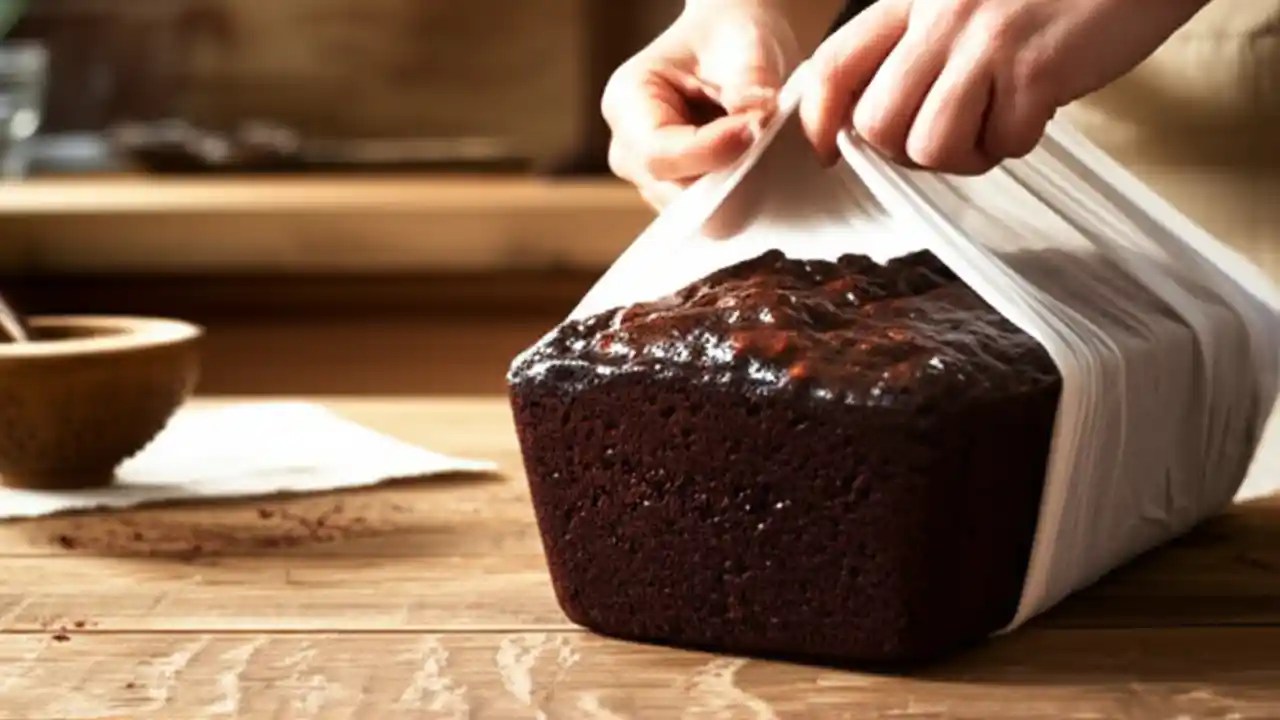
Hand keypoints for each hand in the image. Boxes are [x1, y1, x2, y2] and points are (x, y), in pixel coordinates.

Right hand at [602, 0, 798, 208]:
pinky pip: (712, 214)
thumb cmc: (729, 38)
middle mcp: (629, 148)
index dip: (709, 152)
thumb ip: (749, 80)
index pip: (659, 152)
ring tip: (760, 142)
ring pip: (696, 211)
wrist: (735, 47)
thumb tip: (754, 117)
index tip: (755, 129)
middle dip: (727, 173)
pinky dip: (741, 192)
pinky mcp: (680, 195)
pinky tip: (757, 160)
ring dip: (736, 184)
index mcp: (627, 102)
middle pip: (674, 193)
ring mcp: (652, 178)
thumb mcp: (744, 43)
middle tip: (767, 137)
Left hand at [800, 0, 1209, 173]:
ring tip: (997, 123)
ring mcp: (986, 43)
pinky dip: (1020, 140)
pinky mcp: (1035, 70)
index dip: (820, 119)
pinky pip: (1002, 143)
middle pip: (877, 122)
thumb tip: (883, 117)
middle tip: (950, 135)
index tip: (830, 151)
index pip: (837, 64)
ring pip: (929, 145)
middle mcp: (940, 17)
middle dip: (907, 150)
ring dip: (964, 154)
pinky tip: (1040, 105)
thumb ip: (924, 42)